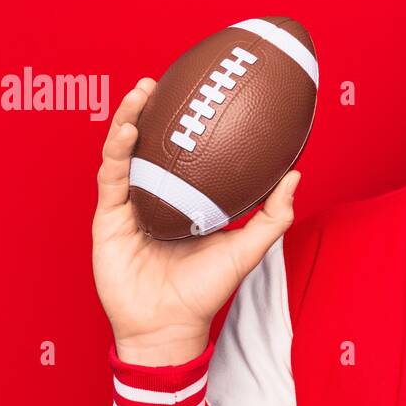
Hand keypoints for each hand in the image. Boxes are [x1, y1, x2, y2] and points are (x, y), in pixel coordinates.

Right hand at [92, 79, 301, 364]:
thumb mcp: (248, 248)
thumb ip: (274, 214)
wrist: (169, 326)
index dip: (190, 124)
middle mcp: (156, 196)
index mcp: (184, 200)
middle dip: (155, 109)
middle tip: (168, 79)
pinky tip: (129, 128)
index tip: (204, 92)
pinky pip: (111, 176)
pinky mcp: (109, 217)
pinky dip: (118, 149)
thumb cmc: (206, 291)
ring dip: (131, 117)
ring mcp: (130, 204)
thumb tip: (296, 174)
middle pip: (152, 146)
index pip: (186, 155)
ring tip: (144, 89)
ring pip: (126, 152)